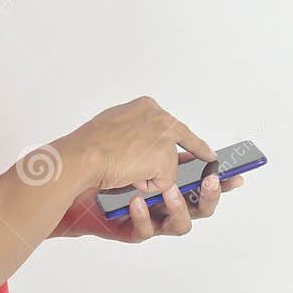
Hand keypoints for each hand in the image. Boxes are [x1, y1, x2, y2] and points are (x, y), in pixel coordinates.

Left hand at [52, 154, 244, 241]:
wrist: (62, 178)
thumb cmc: (98, 157)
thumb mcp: (141, 143)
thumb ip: (168, 149)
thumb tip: (190, 150)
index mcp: (165, 175)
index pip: (200, 179)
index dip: (221, 180)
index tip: (238, 175)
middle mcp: (159, 199)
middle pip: (198, 207)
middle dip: (208, 196)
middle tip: (208, 182)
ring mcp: (145, 216)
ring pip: (179, 225)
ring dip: (178, 207)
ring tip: (167, 191)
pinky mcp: (127, 231)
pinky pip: (143, 231)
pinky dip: (143, 216)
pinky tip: (135, 200)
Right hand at [69, 96, 215, 192]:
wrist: (82, 155)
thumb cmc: (88, 143)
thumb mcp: (114, 124)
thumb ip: (133, 128)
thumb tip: (138, 139)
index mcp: (146, 106)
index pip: (171, 123)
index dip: (182, 137)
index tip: (201, 147)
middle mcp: (159, 117)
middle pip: (179, 141)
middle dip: (191, 151)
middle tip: (209, 157)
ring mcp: (164, 138)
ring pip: (168, 166)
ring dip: (149, 174)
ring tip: (124, 168)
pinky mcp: (164, 159)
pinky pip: (162, 183)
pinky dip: (146, 185)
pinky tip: (129, 176)